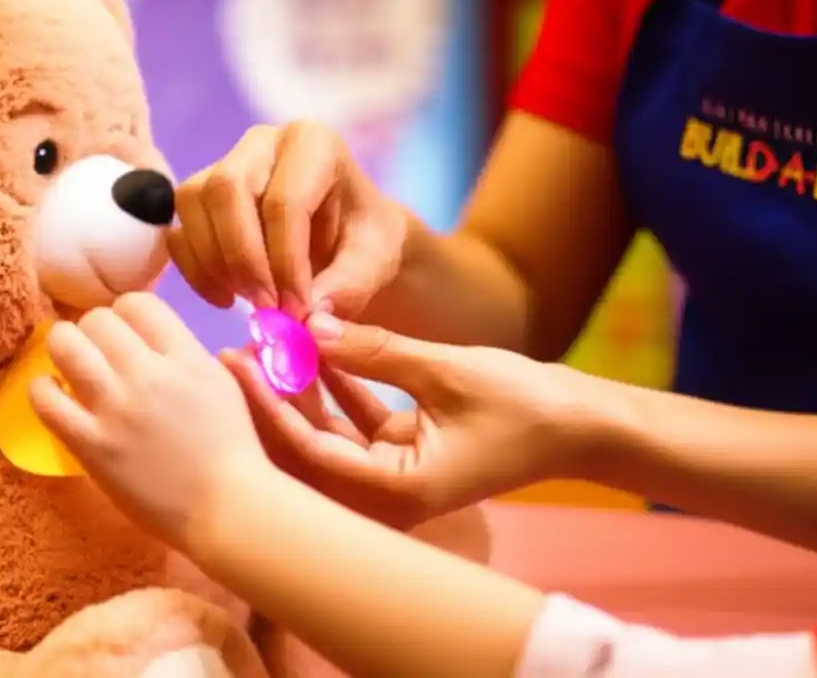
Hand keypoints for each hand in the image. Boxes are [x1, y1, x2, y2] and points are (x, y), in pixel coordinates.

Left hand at [29, 292, 269, 553]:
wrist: (226, 508)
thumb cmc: (233, 449)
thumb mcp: (222, 384)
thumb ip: (186, 354)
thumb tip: (151, 337)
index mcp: (185, 356)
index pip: (136, 302)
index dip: (125, 315)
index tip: (125, 335)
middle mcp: (148, 374)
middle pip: (97, 319)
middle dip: (93, 331)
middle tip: (97, 352)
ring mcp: (117, 409)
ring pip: (65, 346)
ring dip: (64, 349)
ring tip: (69, 365)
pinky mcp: (91, 445)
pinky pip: (46, 400)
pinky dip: (43, 389)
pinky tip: (53, 393)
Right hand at [170, 122, 408, 316]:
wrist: (347, 237)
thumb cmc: (364, 240)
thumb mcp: (375, 262)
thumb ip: (348, 288)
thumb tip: (309, 320)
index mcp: (314, 143)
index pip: (285, 200)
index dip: (286, 262)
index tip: (297, 310)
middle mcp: (263, 142)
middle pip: (227, 189)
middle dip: (243, 258)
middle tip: (266, 307)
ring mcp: (225, 164)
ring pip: (193, 204)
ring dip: (215, 264)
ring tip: (249, 303)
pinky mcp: (200, 196)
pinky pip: (179, 229)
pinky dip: (196, 272)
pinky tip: (228, 299)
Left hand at [223, 314, 614, 528]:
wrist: (582, 428)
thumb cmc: (525, 406)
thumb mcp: (446, 371)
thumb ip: (376, 349)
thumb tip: (310, 323)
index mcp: (397, 491)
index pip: (312, 449)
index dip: (271, 405)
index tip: (239, 365)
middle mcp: (388, 493)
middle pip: (310, 446)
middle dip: (275, 399)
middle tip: (235, 355)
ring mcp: (396, 474)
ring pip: (330, 431)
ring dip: (303, 390)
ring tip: (264, 345)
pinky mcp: (406, 452)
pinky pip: (357, 421)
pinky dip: (338, 388)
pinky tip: (310, 348)